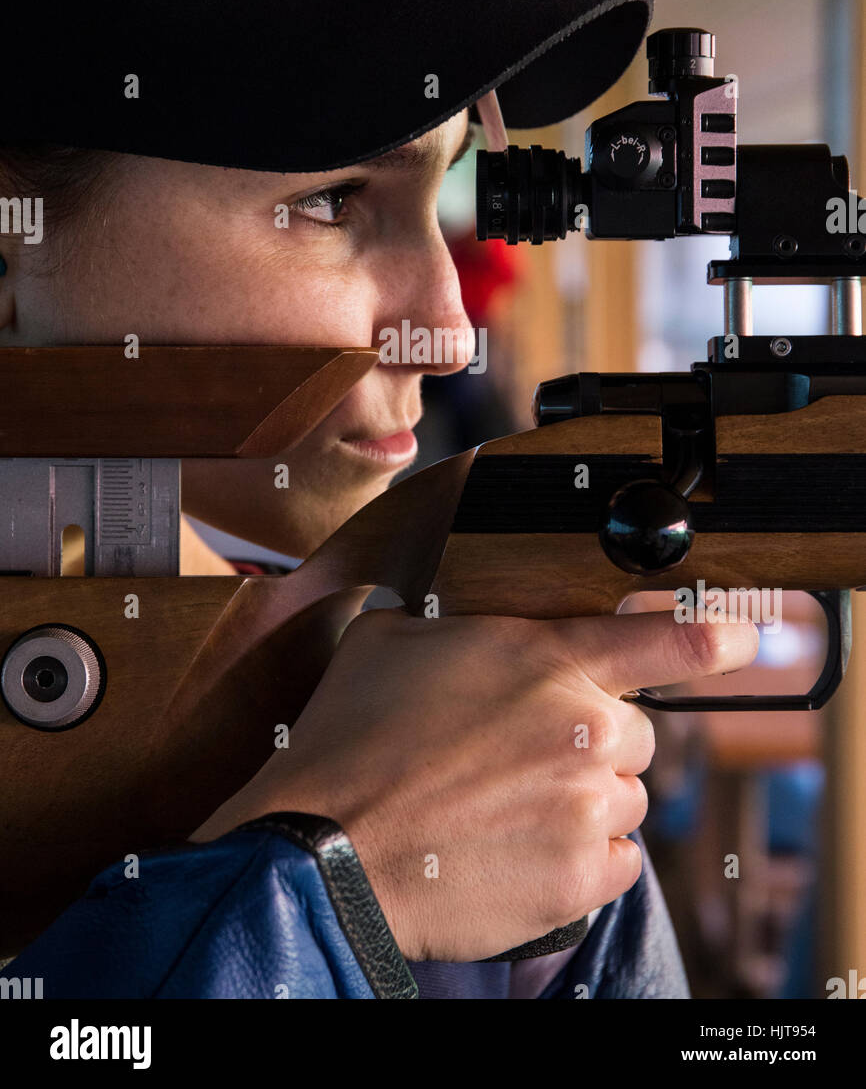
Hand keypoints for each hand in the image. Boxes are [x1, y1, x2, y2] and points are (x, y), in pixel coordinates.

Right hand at [191, 606, 757, 960]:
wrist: (324, 846)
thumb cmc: (350, 739)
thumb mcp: (390, 640)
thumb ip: (446, 621)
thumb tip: (442, 617)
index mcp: (548, 659)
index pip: (667, 636)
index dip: (716, 637)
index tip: (742, 640)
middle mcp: (584, 728)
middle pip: (635, 732)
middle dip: (591, 741)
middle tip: (524, 758)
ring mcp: (586, 807)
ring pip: (625, 799)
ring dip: (584, 802)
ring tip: (511, 809)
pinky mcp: (578, 880)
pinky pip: (615, 863)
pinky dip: (581, 859)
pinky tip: (523, 851)